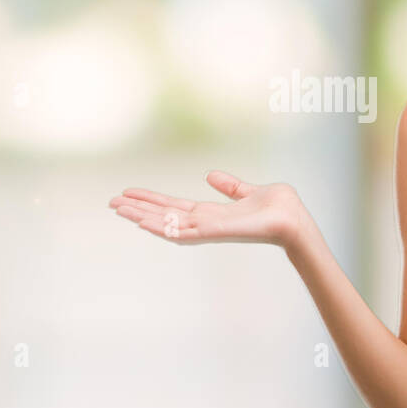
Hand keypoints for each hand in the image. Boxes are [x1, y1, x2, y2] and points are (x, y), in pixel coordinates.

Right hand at [109, 171, 307, 248]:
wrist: (295, 221)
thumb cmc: (279, 210)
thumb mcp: (249, 192)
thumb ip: (230, 187)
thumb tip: (210, 175)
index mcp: (212, 214)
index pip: (174, 207)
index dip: (151, 200)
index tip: (129, 193)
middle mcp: (205, 223)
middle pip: (164, 215)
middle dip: (138, 209)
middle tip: (112, 202)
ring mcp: (208, 230)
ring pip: (167, 224)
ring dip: (141, 217)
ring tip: (118, 209)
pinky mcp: (215, 232)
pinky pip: (183, 231)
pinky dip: (162, 227)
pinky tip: (142, 222)